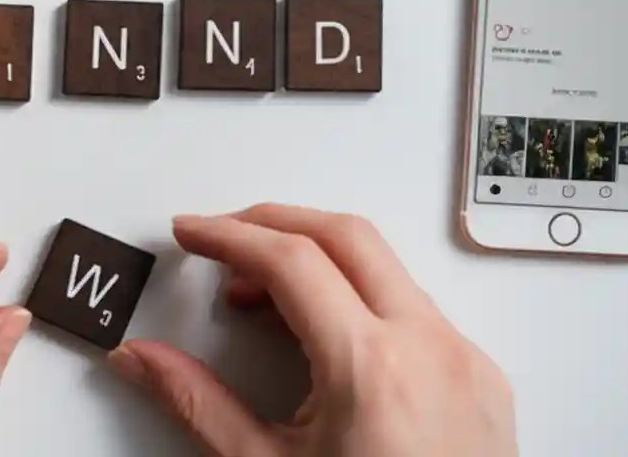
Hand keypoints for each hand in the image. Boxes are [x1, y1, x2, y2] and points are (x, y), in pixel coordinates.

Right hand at [109, 204, 516, 456]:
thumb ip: (198, 404)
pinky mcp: (484, 376)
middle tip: (222, 239)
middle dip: (273, 223)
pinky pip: (417, 308)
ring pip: (387, 266)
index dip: (229, 235)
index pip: (291, 260)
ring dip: (319, 260)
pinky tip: (325, 334)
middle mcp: (429, 348)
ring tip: (262, 297)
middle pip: (344, 235)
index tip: (193, 234)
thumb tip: (143, 360)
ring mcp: (465, 359)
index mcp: (371, 368)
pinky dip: (362, 298)